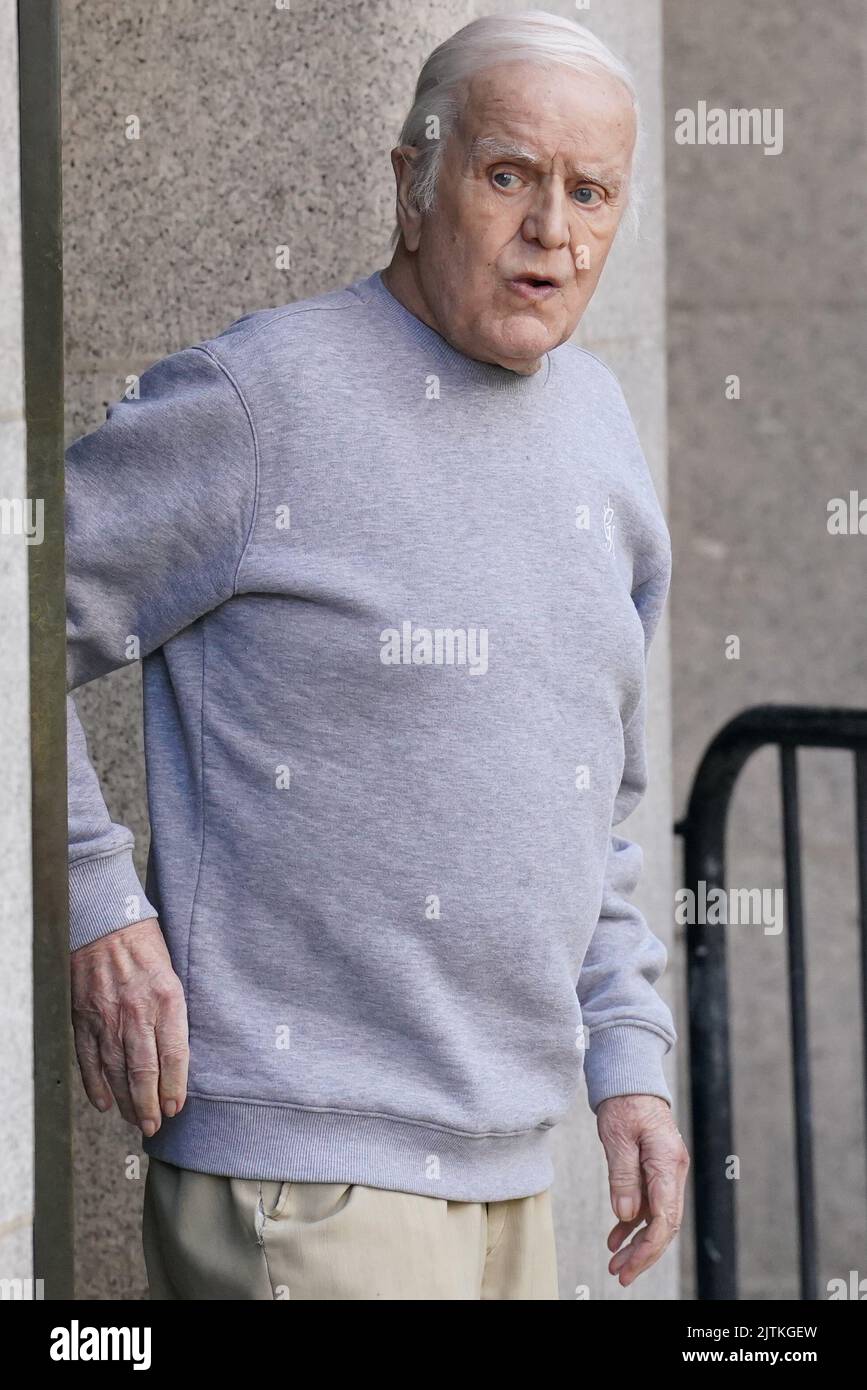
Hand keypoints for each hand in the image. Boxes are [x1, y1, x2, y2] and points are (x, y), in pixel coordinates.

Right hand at [70, 917, 187, 1136]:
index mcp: (167, 1000)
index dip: (174, 1087)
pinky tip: (104, 1103)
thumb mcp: (175, 975)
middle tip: (154, 1125)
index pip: (173, 1055)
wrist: (106, 925)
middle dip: (149, 1105)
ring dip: (126, 1101)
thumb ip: (176, 1014)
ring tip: (134, 1119)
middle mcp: (136, 1013)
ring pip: (116, 1071)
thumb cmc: (147, 948)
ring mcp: (106, 1018)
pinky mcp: (84, 1018)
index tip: (176, 1108)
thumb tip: (181, 1055)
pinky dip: (95, 1085)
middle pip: (143, 1071)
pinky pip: (89, 1059)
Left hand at [596, 1093, 688, 1286]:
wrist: (631, 1078)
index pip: (664, 1218)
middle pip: (665, 1225)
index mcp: (667, 1163)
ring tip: (616, 1263)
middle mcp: (672, 1171)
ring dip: (637, 1243)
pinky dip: (632, 1224)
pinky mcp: (654, 1171)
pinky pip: (647, 1205)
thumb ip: (623, 1176)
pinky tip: (615, 1239)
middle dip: (644, 1254)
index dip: (648, 1247)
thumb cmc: (625, 1102)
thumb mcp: (618, 1137)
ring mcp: (665, 1172)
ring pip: (657, 1219)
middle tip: (621, 1275)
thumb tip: (625, 1215)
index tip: (629, 1265)